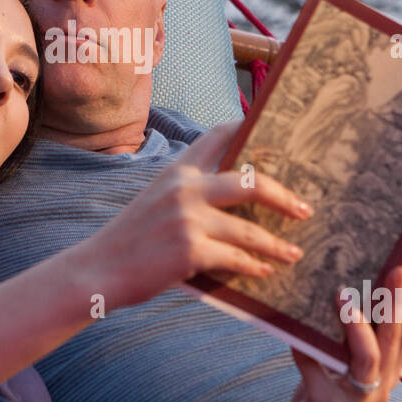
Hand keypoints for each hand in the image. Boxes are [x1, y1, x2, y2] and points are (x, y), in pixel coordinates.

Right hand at [68, 121, 314, 310]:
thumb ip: (190, 191)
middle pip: (251, 181)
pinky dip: (254, 266)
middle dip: (283, 196)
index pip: (219, 135)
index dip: (250, 131)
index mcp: (177, 170)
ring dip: (276, 244)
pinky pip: (236, 258)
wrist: (98, 268)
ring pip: (249, 229)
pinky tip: (264, 270)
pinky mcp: (190, 250)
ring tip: (293, 252)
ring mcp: (187, 219)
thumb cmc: (131, 238)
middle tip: (303, 208)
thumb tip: (239, 196)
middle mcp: (184, 188)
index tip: (278, 137)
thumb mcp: (156, 199)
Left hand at [265, 266, 401, 401]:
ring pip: (368, 358)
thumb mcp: (340, 373)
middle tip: (393, 272)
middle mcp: (377, 392)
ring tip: (343, 297)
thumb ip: (346, 347)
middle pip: (392, 343)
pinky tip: (294, 336)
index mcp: (385, 381)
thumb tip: (340, 297)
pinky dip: (304, 350)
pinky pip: (316, 370)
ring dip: (357, 326)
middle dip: (393, 305)